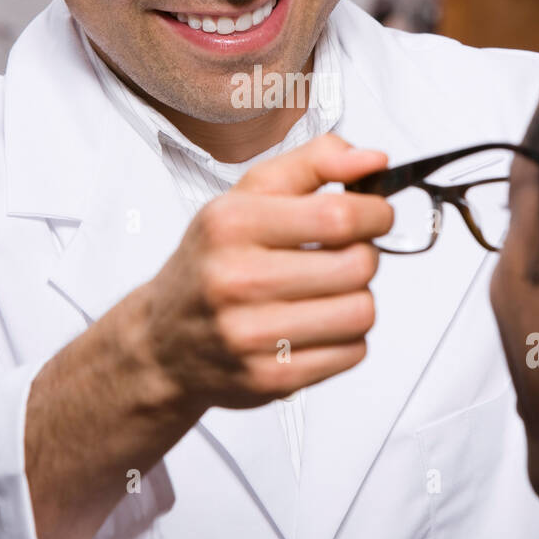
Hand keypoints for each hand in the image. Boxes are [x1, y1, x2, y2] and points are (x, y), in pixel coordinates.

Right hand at [117, 133, 391, 411]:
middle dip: (363, 255)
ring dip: (357, 299)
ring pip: (362, 312)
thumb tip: (374, 160)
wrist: (163, 340)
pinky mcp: (271, 377)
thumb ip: (315, 162)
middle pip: (358, 265)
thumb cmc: (213, 261)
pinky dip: (346, 338)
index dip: (375, 213)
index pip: (338, 215)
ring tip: (326, 292)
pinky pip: (352, 353)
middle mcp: (237, 279)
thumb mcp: (249, 194)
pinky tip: (314, 325)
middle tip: (340, 255)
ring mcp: (252, 335)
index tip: (374, 215)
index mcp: (231, 223)